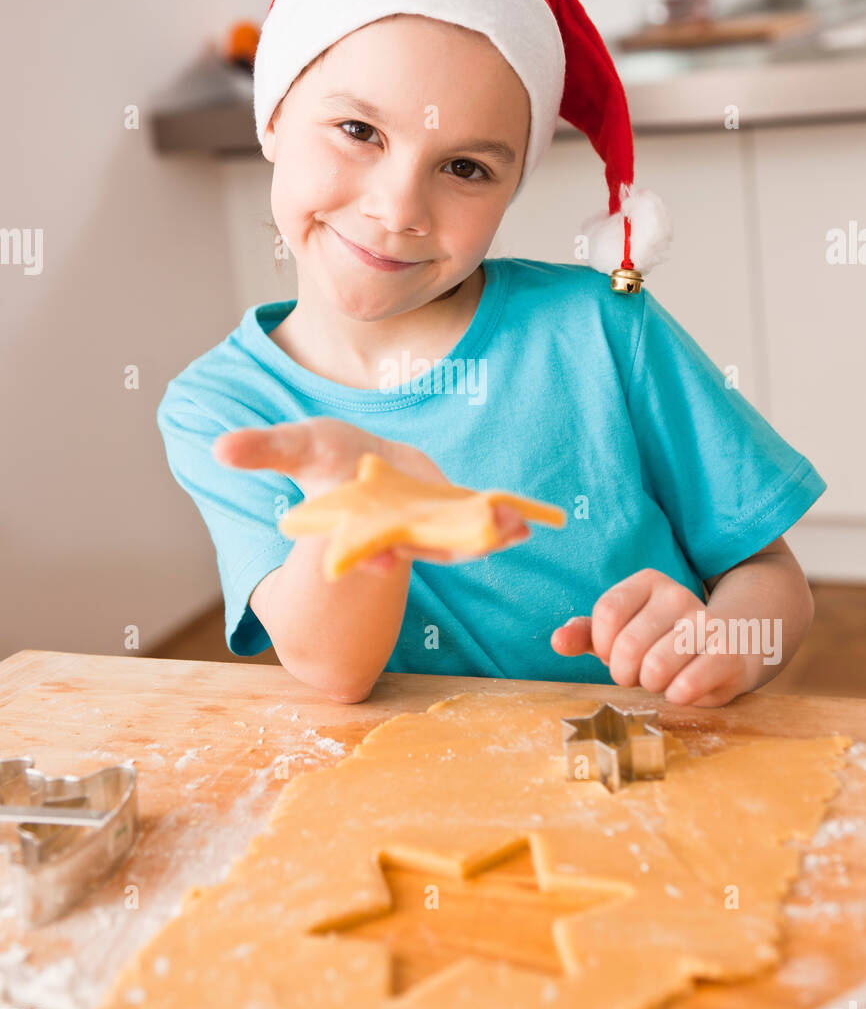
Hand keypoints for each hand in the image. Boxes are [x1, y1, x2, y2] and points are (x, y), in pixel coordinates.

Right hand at [212, 417, 529, 571]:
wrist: (361, 461)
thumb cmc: (327, 456)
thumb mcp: (295, 446)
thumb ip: (261, 450)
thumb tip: (217, 449)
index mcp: (352, 525)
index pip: (357, 547)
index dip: (367, 558)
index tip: (383, 562)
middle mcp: (391, 533)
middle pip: (414, 547)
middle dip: (440, 548)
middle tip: (472, 547)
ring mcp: (423, 527)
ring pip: (453, 540)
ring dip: (482, 539)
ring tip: (514, 530)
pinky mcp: (447, 515)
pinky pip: (474, 523)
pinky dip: (496, 524)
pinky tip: (525, 522)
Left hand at [550, 568, 749, 706]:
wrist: (724, 652)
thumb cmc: (659, 643)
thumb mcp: (618, 634)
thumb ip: (585, 635)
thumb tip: (558, 640)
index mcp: (648, 581)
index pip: (607, 613)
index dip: (602, 646)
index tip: (612, 653)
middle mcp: (678, 594)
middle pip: (627, 645)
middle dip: (624, 672)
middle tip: (637, 673)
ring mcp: (705, 622)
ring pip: (655, 667)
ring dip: (650, 685)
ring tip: (659, 679)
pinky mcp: (725, 653)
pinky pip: (685, 685)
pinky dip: (675, 696)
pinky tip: (681, 689)